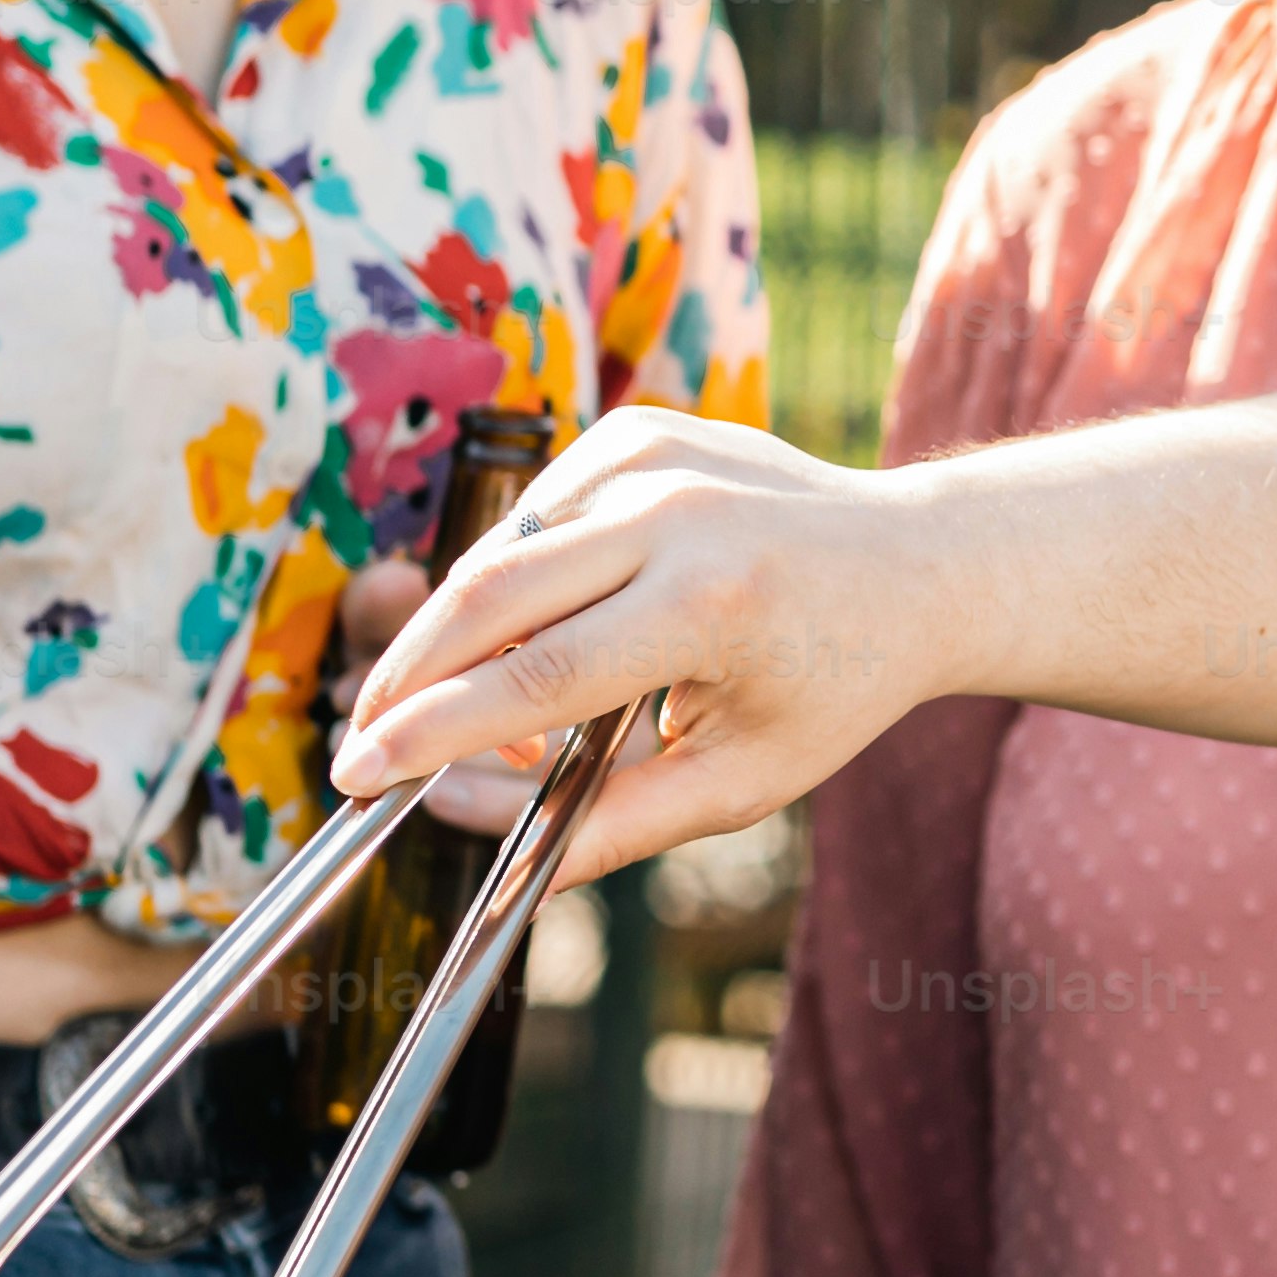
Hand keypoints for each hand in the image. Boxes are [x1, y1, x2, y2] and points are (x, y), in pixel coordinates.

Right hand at [331, 409, 934, 875]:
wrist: (921, 564)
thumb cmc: (837, 685)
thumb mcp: (742, 782)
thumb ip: (611, 825)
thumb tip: (475, 845)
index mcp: (712, 603)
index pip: (531, 676)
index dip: (428, 733)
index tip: (354, 776)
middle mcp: (679, 514)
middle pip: (488, 598)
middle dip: (407, 679)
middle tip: (362, 745)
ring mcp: (656, 457)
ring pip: (499, 554)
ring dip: (457, 637)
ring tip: (474, 711)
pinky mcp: (640, 431)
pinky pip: (534, 516)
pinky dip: (513, 580)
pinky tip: (548, 630)